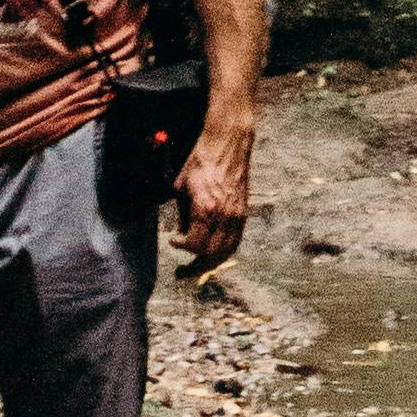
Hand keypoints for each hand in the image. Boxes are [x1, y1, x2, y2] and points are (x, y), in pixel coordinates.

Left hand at [167, 141, 250, 273]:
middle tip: (182, 271)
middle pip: (211, 254)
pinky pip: (235, 242)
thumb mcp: (180, 186)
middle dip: (195, 266)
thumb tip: (182, 233)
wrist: (228, 145)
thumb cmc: (201, 162)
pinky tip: (214, 254)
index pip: (194, 244)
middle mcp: (224, 216)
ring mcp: (236, 216)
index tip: (172, 241)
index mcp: (205, 208)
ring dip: (210, 262)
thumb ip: (181, 214)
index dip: (181, 247)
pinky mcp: (243, 213)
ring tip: (197, 265)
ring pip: (226, 252)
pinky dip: (224, 252)